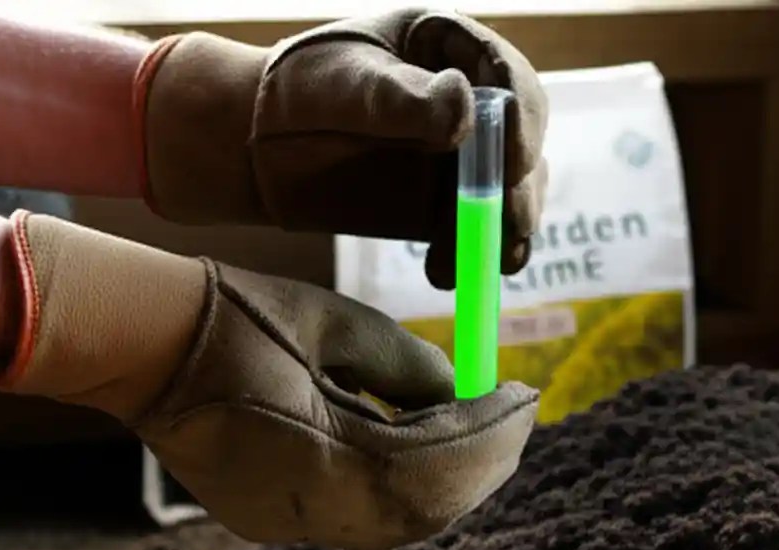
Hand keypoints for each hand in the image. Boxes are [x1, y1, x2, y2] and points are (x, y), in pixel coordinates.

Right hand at [0, 212, 537, 549]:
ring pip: (396, 525)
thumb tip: (463, 390)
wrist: (139, 344)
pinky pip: (360, 522)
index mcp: (320, 455)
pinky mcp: (270, 521)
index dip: (492, 435)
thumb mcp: (336, 322)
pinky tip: (427, 452)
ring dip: (448, 482)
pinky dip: (406, 492)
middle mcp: (306, 508)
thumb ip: (408, 364)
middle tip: (514, 417)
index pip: (435, 464)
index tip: (526, 397)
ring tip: (482, 432)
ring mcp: (284, 523)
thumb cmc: (235, 314)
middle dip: (481, 464)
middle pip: (424, 509)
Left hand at [133, 8, 549, 289]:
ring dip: (501, 231)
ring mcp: (465, 155)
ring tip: (474, 263)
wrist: (257, 145)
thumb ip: (401, 98)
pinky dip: (473, 256)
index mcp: (452, 48)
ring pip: (510, 193)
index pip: (509, 79)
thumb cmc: (298, 91)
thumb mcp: (346, 84)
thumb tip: (463, 109)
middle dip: (518, 188)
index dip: (522, 121)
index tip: (511, 163)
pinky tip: (444, 273)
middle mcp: (473, 101)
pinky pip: (478, 232)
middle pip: (522, 143)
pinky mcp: (449, 202)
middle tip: (506, 224)